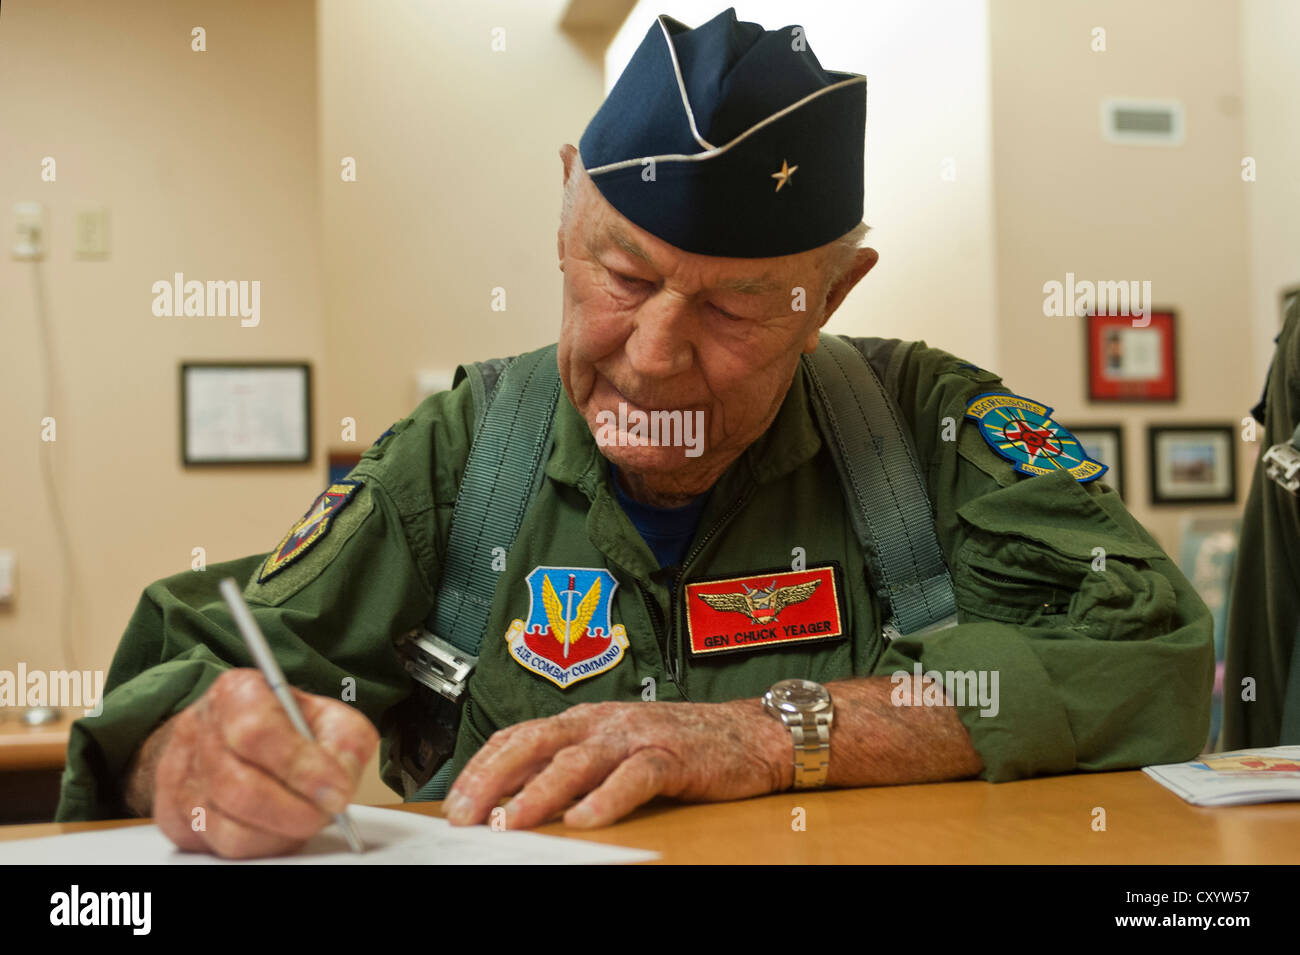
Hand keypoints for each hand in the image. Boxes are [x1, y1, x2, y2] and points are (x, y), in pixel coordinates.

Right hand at [141, 669, 377, 857]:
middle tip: (326, 814)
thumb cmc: (285, 727)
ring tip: (304, 819)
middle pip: (240, 788)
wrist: (230, 736)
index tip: (336, 791)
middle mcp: (198, 732)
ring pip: (229, 830)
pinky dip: (259, 846)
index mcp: (235, 694)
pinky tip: (276, 827)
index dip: (301, 767)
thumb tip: (342, 780)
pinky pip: (218, 850)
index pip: (257, 732)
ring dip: (279, 834)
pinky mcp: (173, 817)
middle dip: (294, 812)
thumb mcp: (325, 715)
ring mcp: (180, 777)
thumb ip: (345, 741)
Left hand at [442, 699, 791, 828]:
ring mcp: (638, 737)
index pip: (521, 735)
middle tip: (467, 814)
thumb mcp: (617, 750)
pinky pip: (636, 777)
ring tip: (513, 820)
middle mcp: (605, 723)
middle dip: (496, 777)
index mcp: (586, 720)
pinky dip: (608, 799)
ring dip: (541, 791)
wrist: (751, 734)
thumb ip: (573, 768)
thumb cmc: (682, 745)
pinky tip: (586, 821)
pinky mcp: (673, 757)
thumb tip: (517, 802)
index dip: (483, 766)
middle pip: (537, 742)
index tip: (455, 800)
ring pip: (579, 760)